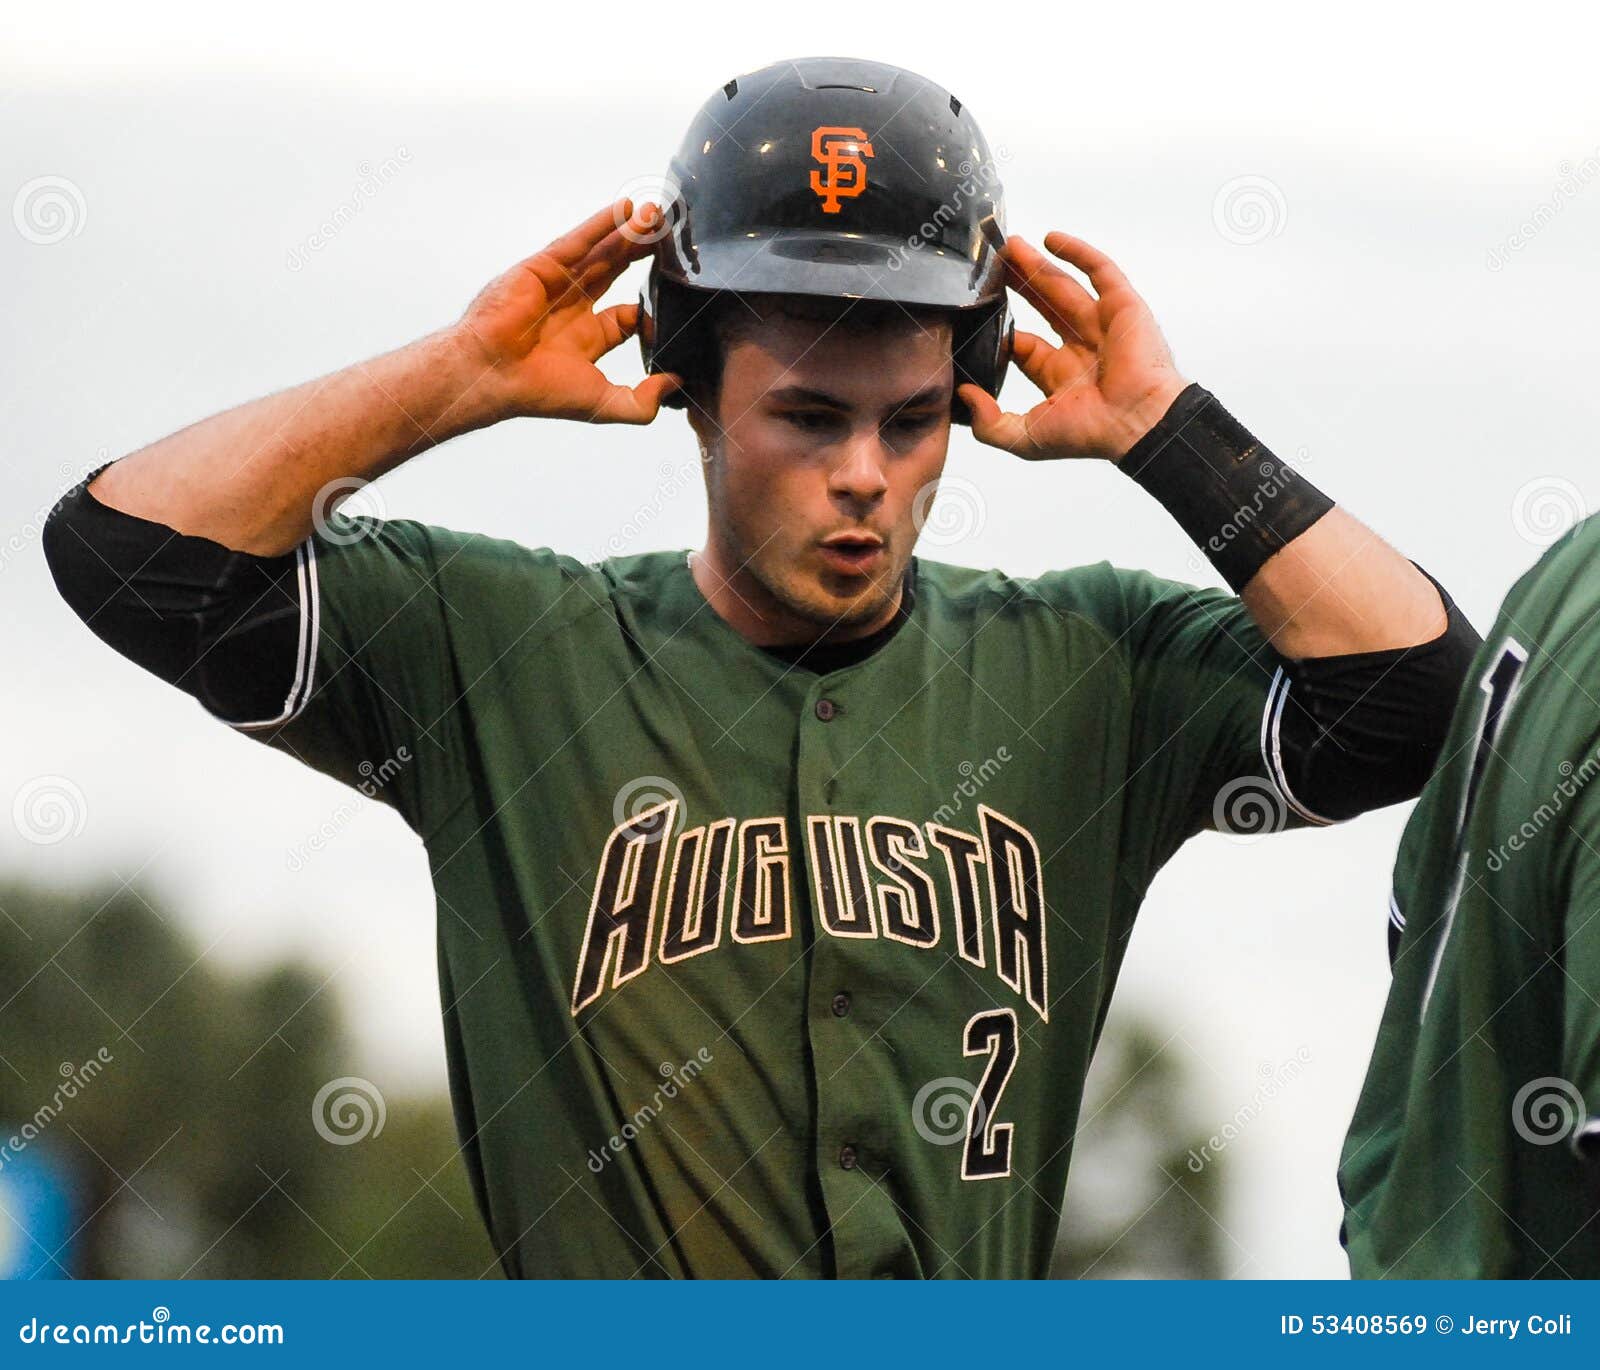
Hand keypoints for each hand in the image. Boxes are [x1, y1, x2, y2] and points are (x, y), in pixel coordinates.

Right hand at [453, 198, 679, 423]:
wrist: (493, 374)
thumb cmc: (538, 392)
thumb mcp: (604, 405)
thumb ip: (641, 402)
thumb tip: (675, 384)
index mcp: (586, 338)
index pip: (627, 317)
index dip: (651, 311)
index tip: (675, 304)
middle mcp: (573, 307)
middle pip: (616, 272)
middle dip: (643, 254)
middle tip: (672, 237)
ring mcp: (558, 284)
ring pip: (602, 251)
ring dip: (630, 232)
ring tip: (658, 213)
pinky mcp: (545, 266)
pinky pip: (579, 240)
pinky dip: (603, 223)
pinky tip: (627, 209)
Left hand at [959, 232, 1187, 461]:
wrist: (1138, 422)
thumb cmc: (1092, 434)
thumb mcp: (1026, 439)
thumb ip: (990, 424)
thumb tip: (965, 396)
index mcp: (1060, 376)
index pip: (1024, 346)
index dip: (1001, 331)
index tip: (976, 313)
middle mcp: (1081, 348)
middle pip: (1042, 307)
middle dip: (1017, 285)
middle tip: (992, 264)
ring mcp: (1102, 325)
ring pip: (1063, 285)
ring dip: (1037, 264)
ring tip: (1010, 245)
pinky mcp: (1122, 305)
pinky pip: (1099, 270)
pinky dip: (1077, 252)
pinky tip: (1051, 238)